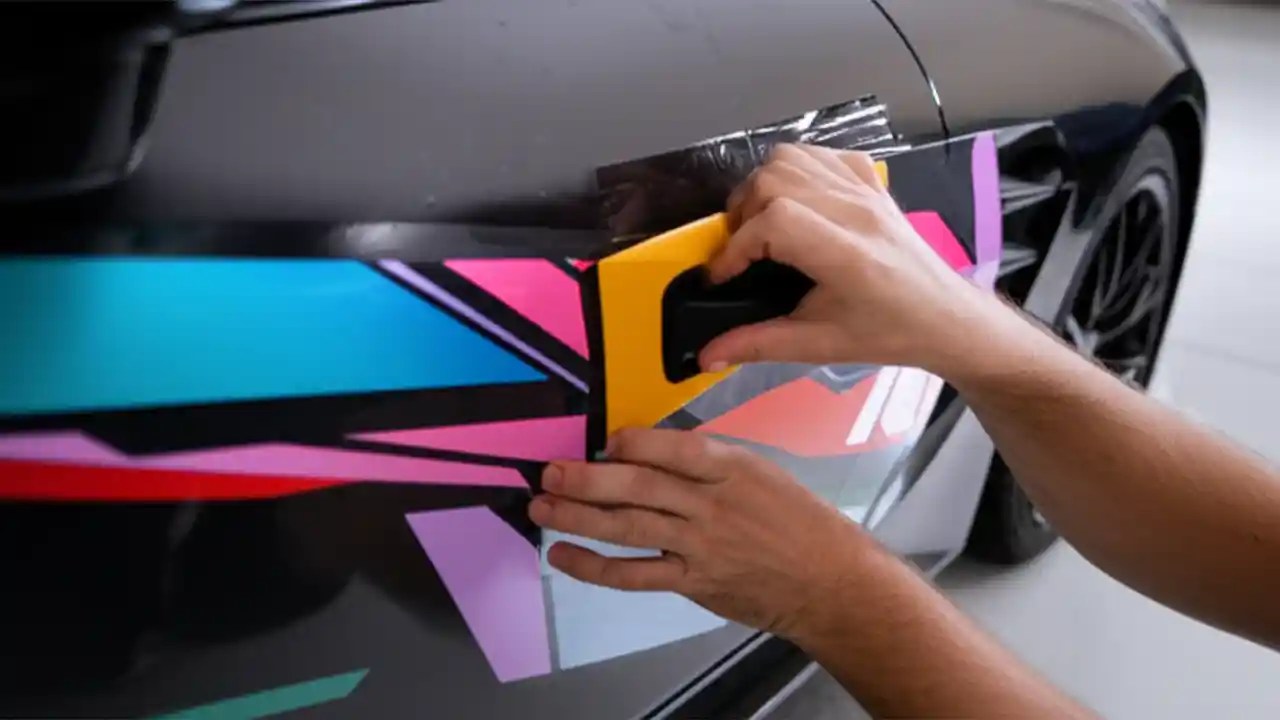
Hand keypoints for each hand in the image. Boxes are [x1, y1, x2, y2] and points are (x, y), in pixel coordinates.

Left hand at [528, 428, 883, 641]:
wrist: (827, 581)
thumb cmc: (795, 519)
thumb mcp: (761, 472)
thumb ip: (708, 463)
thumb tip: (646, 449)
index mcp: (733, 469)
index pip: (678, 449)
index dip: (637, 442)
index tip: (604, 437)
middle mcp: (713, 506)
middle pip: (642, 488)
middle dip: (589, 479)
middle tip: (550, 471)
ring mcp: (700, 547)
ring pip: (631, 528)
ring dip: (580, 518)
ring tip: (541, 507)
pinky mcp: (692, 582)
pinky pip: (636, 575)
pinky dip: (596, 567)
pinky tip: (565, 555)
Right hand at [701, 144, 1002, 374]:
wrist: (945, 316)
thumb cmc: (887, 334)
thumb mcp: (820, 345)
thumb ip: (758, 344)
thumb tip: (707, 355)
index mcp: (846, 254)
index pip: (776, 221)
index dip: (736, 247)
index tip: (723, 276)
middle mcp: (855, 211)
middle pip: (776, 179)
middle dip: (743, 213)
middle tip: (741, 251)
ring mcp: (865, 190)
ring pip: (791, 157)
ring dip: (761, 186)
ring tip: (760, 223)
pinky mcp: (871, 182)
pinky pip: (820, 155)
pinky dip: (794, 170)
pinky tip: (794, 202)